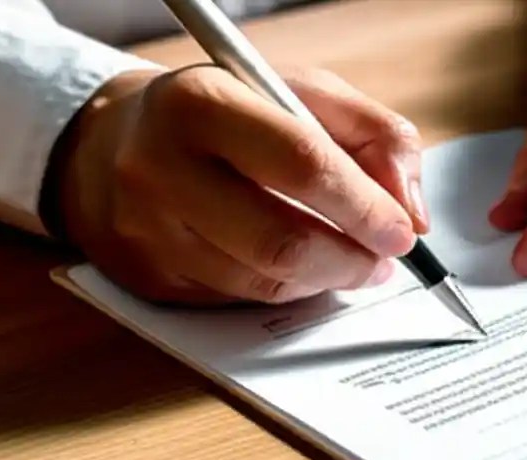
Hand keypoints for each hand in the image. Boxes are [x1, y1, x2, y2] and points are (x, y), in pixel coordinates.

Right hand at [46, 66, 427, 303]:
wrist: (116, 144)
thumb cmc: (229, 115)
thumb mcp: (303, 93)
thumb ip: (376, 135)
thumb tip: (410, 211)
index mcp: (202, 101)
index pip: (302, 163)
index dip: (364, 206)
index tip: (402, 230)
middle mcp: (160, 166)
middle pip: (281, 241)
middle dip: (351, 259)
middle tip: (384, 258)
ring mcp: (148, 229)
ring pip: (264, 282)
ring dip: (326, 280)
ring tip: (351, 260)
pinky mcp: (149, 277)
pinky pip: (240, 300)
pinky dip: (288, 290)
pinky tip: (301, 266)